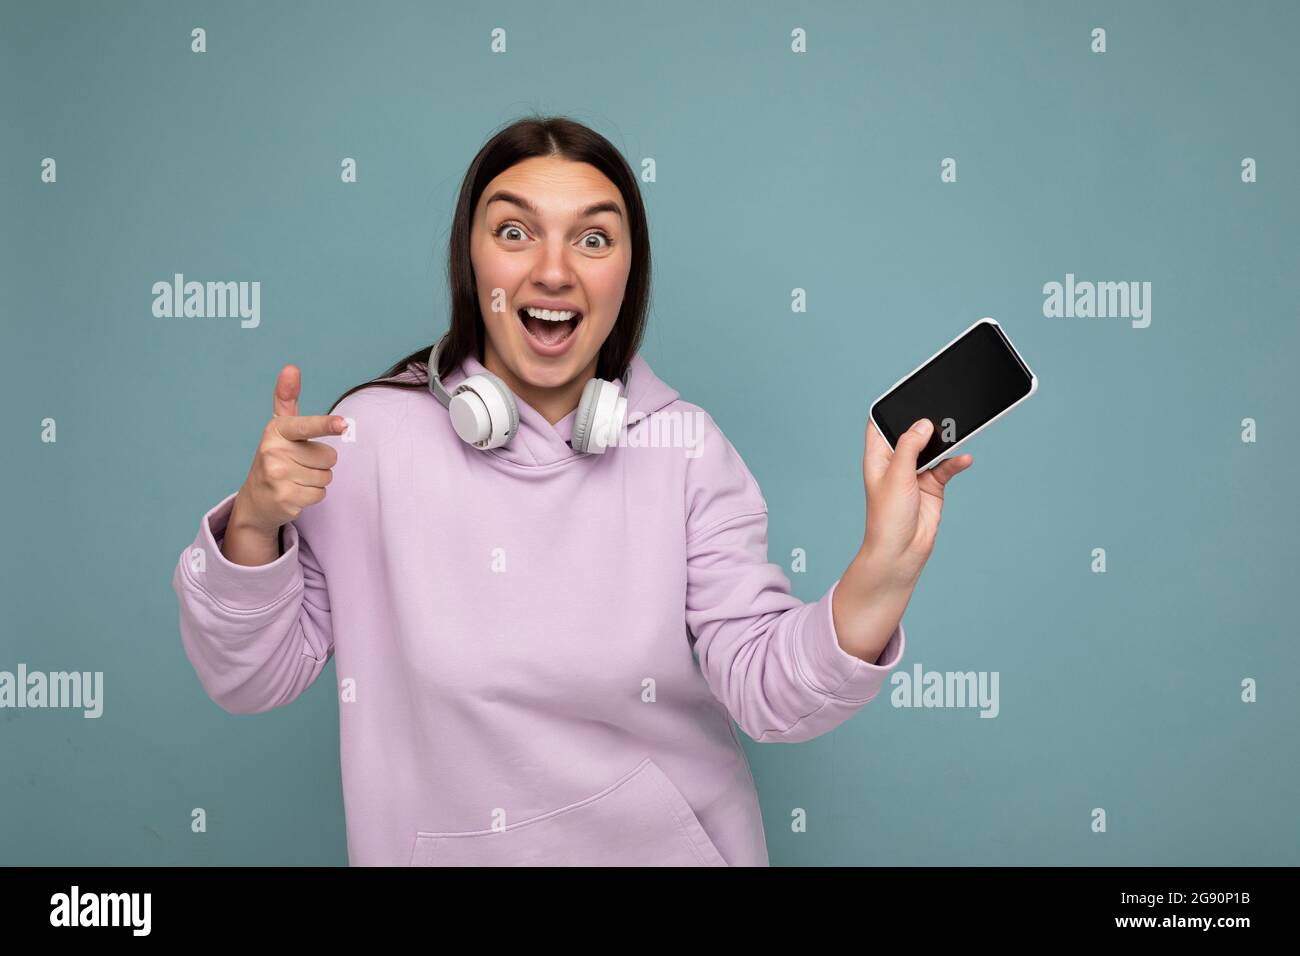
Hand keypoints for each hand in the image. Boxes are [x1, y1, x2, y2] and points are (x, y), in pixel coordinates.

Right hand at [230, 365, 346, 534]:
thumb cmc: (275, 457)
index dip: (325, 425)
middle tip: (298, 465)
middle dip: (320, 463)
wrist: (255, 500)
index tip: (342, 424)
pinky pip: (320, 494)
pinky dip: (312, 495)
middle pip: (329, 456)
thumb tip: (291, 367)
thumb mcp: (280, 428)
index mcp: (277, 430)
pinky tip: (294, 493)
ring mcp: (278, 476)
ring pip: (327, 476)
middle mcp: (274, 451)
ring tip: (295, 478)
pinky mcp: (286, 498)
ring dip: (317, 480)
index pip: (306, 426)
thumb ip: (286, 398)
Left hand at [861, 417, 972, 587]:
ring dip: (945, 440)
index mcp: (878, 457)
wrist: (901, 553)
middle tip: (942, 405)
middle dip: (926, 421)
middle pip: (912, 433)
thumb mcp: (897, 476)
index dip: (889, 408)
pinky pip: (947, 467)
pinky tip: (965, 458)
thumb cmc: (887, 518)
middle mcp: (896, 463)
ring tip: (959, 427)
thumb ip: (910, 447)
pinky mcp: (933, 486)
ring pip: (933, 448)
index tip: (905, 391)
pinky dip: (956, 461)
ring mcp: (915, 474)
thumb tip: (922, 423)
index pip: (879, 424)